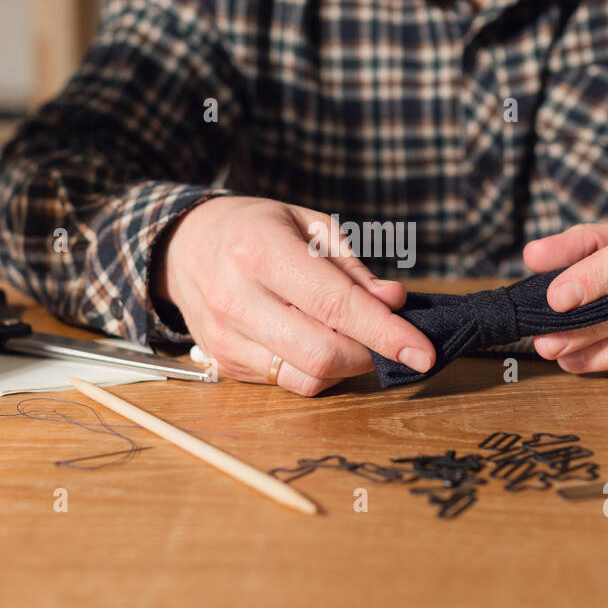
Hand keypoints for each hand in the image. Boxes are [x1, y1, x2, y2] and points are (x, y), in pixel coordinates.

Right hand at [154, 196, 435, 395]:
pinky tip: (320, 343)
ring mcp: (226, 337)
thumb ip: (352, 267)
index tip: (423, 351)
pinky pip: (288, 382)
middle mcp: (236, 298)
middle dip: (372, 354)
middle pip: (321, 352)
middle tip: (394, 341)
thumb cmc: (256, 229)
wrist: (184, 247)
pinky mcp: (224, 363)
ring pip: (307, 377)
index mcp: (259, 251)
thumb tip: (393, 303)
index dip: (385, 331)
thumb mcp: (308, 225)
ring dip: (348, 366)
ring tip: (356, 338)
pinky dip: (319, 371)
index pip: (334, 304)